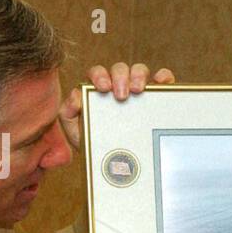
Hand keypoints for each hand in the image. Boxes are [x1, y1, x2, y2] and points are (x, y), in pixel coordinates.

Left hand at [59, 63, 174, 150]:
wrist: (115, 163)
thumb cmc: (96, 142)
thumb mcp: (76, 130)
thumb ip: (68, 112)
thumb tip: (76, 96)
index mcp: (99, 90)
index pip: (98, 73)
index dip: (100, 75)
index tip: (104, 88)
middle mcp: (119, 85)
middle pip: (119, 69)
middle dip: (120, 77)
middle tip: (121, 95)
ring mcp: (139, 89)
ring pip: (140, 70)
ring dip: (138, 75)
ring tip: (138, 91)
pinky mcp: (157, 96)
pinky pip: (162, 79)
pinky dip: (163, 77)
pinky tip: (161, 84)